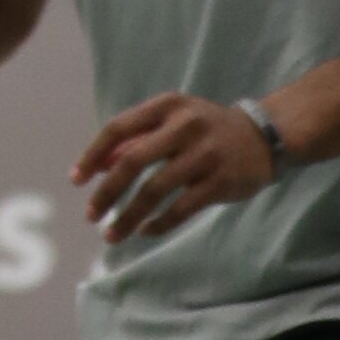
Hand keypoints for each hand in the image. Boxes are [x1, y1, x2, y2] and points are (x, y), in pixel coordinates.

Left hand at [76, 92, 272, 242]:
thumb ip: (136, 137)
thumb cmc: (205, 128)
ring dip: (129, 215)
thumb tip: (99, 164)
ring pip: (155, 190)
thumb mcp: (171, 119)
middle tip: (89, 214)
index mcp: (165, 106)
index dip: (93, 155)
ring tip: (111, 233)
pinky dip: (159, 223)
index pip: (118, 128)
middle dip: (106, 191)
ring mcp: (203, 155)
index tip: (76, 180)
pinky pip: (181, 207)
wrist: (263, 136)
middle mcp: (182, 126)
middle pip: (132, 162)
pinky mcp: (220, 182)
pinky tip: (144, 231)